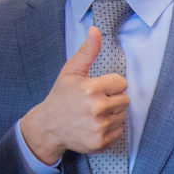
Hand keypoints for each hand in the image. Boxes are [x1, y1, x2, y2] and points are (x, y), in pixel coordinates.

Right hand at [17, 26, 129, 164]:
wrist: (48, 126)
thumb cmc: (61, 96)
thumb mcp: (71, 71)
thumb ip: (87, 51)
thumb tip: (95, 30)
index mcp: (91, 89)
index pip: (122, 83)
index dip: (111, 85)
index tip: (98, 88)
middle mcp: (97, 109)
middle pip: (125, 100)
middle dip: (112, 99)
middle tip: (95, 102)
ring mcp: (99, 127)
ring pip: (123, 116)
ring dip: (112, 115)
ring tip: (94, 114)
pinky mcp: (101, 142)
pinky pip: (119, 132)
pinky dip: (110, 130)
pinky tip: (95, 126)